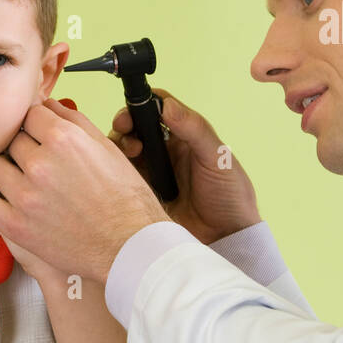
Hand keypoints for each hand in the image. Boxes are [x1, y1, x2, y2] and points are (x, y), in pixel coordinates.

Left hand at [0, 99, 169, 283]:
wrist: (129, 245)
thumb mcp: (106, 148)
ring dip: (5, 171)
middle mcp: (41, 163)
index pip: (30, 114)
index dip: (37, 126)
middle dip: (24, 150)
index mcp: (64, 138)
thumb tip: (47, 105)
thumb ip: (73, 120)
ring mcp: (25, 195)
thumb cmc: (123, 198)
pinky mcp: (15, 224)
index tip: (41, 138)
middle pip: (12, 140)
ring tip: (21, 182)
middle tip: (37, 166)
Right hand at [109, 89, 260, 244]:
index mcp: (183, 137)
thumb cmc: (230, 196)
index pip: (157, 109)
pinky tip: (118, 170)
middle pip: (134, 127)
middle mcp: (163, 151)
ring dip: (119, 144)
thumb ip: (195, 128)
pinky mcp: (138, 194)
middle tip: (124, 128)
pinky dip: (112, 169)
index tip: (135, 108)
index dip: (142, 104)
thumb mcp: (216, 157)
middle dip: (125, 123)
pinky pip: (119, 177)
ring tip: (131, 152)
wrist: (225, 239)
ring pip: (122, 150)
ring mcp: (149, 173)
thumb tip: (167, 105)